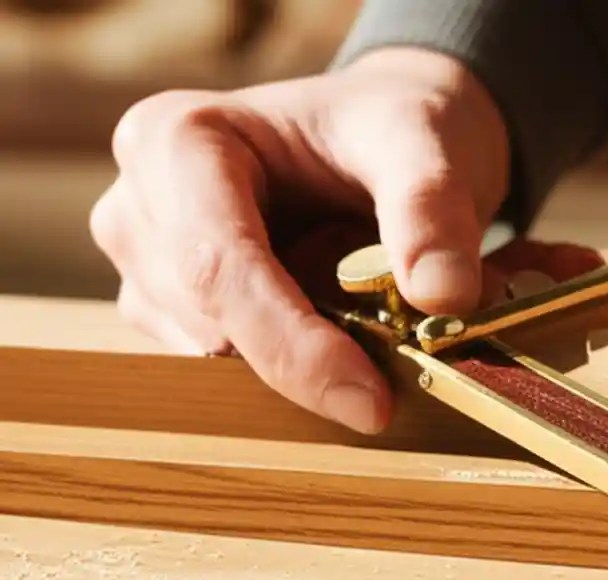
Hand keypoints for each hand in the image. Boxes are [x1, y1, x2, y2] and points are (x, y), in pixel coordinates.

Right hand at [90, 48, 509, 433]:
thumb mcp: (424, 143)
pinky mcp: (171, 317)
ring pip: (217, 365)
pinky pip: (228, 375)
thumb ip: (432, 209)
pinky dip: (297, 370)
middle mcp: (139, 208)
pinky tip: (343, 325)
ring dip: (305, 365)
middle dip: (309, 360)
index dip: (291, 346)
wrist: (386, 135)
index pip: (219, 269)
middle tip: (407, 360)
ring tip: (375, 312)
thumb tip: (443, 298)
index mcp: (177, 140)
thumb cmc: (390, 125)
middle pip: (212, 327)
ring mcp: (146, 269)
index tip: (372, 402)